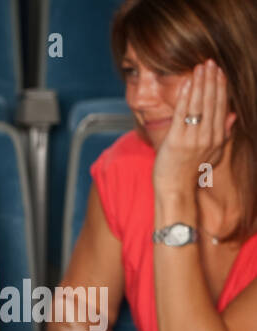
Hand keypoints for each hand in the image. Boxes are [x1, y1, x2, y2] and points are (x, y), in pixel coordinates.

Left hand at [153, 60, 235, 195]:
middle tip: (210, 62)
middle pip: (212, 102)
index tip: (220, 71)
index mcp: (217, 137)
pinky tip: (187, 83)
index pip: (221, 107)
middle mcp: (207, 136)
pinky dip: (185, 98)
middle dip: (211, 80)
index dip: (221, 87)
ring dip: (200, 84)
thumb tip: (233, 114)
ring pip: (199, 105)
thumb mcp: (213, 153)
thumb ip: (224, 132)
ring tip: (200, 67)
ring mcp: (192, 138)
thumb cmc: (190, 171)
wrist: (175, 188)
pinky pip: (182, 115)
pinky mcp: (176, 141)